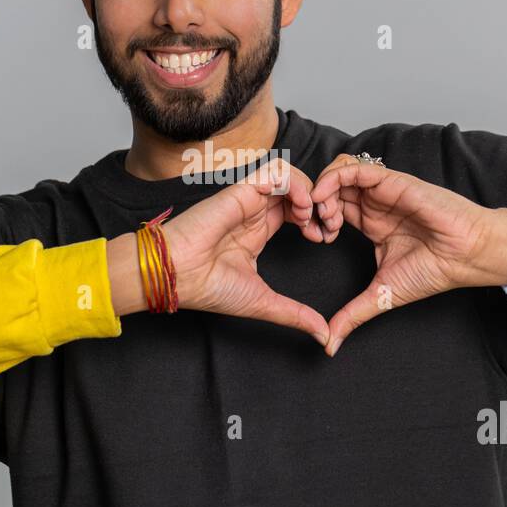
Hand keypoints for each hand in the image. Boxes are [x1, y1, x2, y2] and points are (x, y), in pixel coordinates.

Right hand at [159, 156, 340, 345]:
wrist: (178, 276)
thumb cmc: (208, 288)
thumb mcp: (263, 302)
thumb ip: (295, 314)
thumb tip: (323, 335)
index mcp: (258, 230)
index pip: (296, 211)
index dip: (316, 219)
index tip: (325, 239)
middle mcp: (254, 211)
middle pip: (297, 189)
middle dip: (320, 203)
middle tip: (328, 225)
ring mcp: (248, 199)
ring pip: (289, 174)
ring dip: (309, 191)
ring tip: (312, 216)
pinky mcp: (241, 190)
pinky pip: (275, 171)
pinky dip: (295, 183)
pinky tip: (299, 208)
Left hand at [309, 154, 494, 355]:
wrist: (465, 255)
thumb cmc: (434, 270)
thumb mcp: (381, 296)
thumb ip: (352, 315)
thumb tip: (329, 345)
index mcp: (369, 222)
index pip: (331, 209)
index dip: (315, 220)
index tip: (316, 240)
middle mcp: (373, 203)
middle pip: (330, 188)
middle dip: (313, 204)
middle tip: (313, 225)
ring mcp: (380, 190)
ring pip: (338, 172)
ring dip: (322, 189)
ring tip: (322, 213)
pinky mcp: (391, 181)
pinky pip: (355, 168)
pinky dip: (334, 178)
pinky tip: (327, 199)